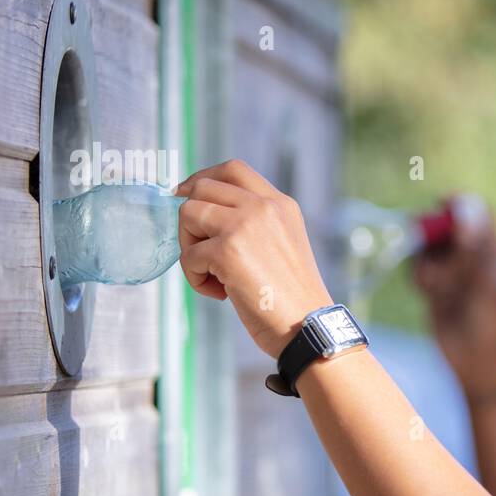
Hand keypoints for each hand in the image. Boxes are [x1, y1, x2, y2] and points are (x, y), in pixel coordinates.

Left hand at [176, 159, 333, 359]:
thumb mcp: (283, 244)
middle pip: (202, 187)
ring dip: (189, 247)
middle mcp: (264, 207)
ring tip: (212, 274)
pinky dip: (196, 278)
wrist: (308, 326)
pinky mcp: (228, 251)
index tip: (187, 196)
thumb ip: (255, 223)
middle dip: (190, 220)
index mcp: (280, 204)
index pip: (233, 169)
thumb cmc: (293, 296)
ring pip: (188, 213)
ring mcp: (245, 225)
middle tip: (202, 251)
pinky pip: (188, 255)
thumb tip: (206, 214)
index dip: (202, 178)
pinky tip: (221, 293)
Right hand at [412, 204, 495, 394]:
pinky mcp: (436, 285)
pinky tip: (429, 295)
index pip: (479, 214)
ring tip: (436, 288)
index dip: (459, 205)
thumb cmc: (486, 323)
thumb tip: (465, 208)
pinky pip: (420, 268)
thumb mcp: (482, 280)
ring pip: (431, 249)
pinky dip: (420, 279)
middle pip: (449, 227)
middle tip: (424, 243)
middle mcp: (475, 258)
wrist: (472, 361)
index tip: (440, 204)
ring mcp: (455, 271)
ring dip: (428, 264)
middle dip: (435, 237)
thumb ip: (472, 245)